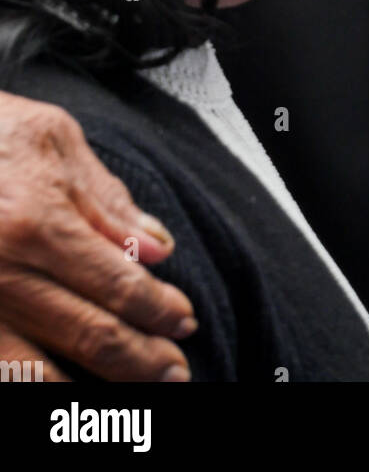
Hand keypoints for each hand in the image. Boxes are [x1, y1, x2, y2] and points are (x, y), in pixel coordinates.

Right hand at [0, 93, 196, 380]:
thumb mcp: (52, 140)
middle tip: (174, 371)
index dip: (159, 310)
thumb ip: (106, 199)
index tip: (183, 321)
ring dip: (90, 392)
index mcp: (39, 222)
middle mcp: (3, 272)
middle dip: (141, 359)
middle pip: (90, 335)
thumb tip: (158, 247)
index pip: (119, 284)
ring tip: (131, 396)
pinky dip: (30, 386)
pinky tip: (57, 391)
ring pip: (37, 374)